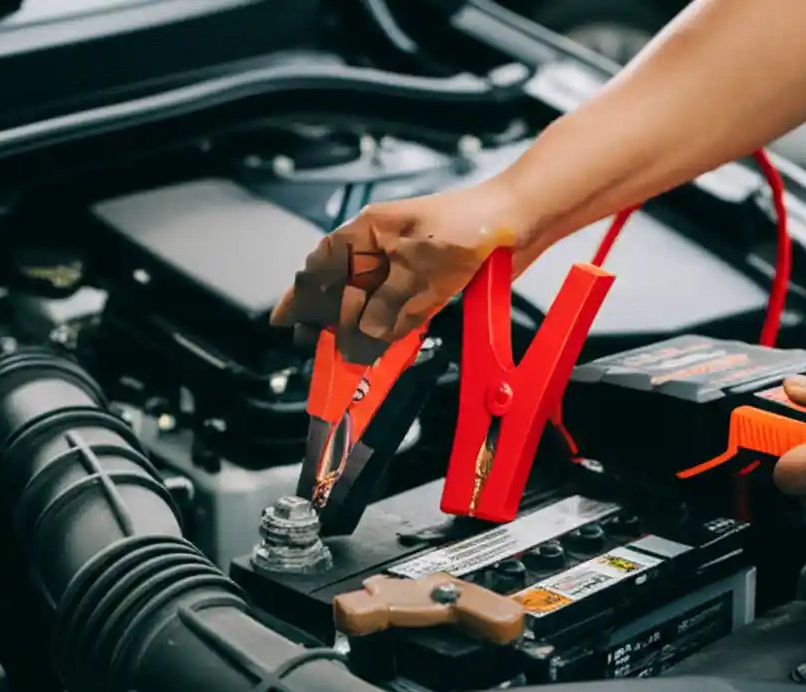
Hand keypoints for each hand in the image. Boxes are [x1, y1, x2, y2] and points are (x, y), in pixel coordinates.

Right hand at [269, 178, 540, 361]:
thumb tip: (362, 335)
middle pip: (344, 290)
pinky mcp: (428, 281)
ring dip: (362, 330)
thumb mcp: (421, 270)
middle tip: (320, 352)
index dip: (301, 297)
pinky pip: (399, 311)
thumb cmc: (471, 224)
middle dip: (332, 322)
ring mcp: (404, 264)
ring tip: (350, 358)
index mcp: (367, 232)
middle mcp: (381, 247)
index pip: (321, 268)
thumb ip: (389, 306)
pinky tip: (384, 346)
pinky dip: (391, 330)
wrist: (520, 220)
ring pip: (371, 304)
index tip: (285, 322)